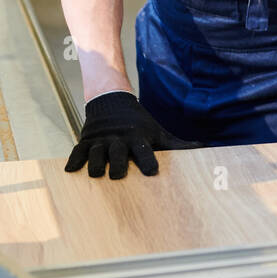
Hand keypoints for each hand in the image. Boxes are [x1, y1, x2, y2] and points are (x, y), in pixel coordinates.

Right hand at [65, 91, 201, 179]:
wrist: (112, 101)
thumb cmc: (139, 123)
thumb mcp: (158, 132)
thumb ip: (178, 144)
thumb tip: (205, 147)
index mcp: (137, 137)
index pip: (144, 150)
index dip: (148, 160)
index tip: (152, 172)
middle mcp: (119, 139)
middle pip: (118, 152)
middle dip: (118, 163)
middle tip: (118, 175)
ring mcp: (101, 140)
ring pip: (97, 153)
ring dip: (96, 164)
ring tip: (96, 174)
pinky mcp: (86, 140)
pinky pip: (78, 151)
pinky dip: (75, 160)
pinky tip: (70, 171)